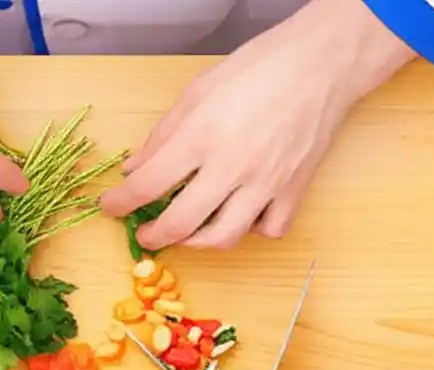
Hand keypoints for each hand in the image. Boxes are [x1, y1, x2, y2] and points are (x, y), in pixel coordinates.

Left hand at [99, 0, 414, 249]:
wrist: (322, 64)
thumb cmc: (258, 69)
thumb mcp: (196, 92)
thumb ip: (162, 136)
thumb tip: (134, 169)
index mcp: (201, 136)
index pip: (147, 185)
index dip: (120, 204)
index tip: (110, 208)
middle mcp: (232, 165)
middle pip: (181, 224)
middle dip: (153, 235)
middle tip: (145, 232)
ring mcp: (266, 182)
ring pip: (224, 238)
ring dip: (197, 242)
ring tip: (187, 231)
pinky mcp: (295, 190)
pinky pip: (268, 229)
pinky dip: (250, 230)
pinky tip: (240, 215)